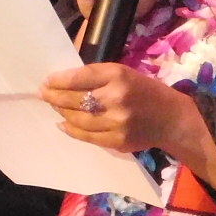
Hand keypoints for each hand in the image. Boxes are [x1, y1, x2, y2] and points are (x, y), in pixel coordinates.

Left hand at [42, 62, 203, 157]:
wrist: (171, 119)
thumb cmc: (145, 91)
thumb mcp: (125, 73)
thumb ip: (97, 76)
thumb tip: (63, 82)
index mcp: (118, 76)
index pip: (80, 77)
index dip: (59, 80)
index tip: (47, 81)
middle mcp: (116, 98)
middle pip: (75, 100)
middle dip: (55, 97)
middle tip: (44, 95)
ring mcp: (116, 123)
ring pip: (77, 119)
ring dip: (62, 113)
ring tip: (55, 108)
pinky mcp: (117, 141)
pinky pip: (86, 136)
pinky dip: (72, 130)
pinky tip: (65, 124)